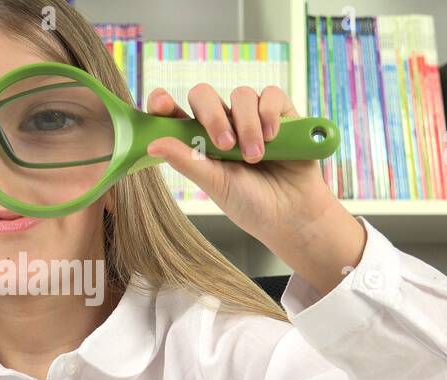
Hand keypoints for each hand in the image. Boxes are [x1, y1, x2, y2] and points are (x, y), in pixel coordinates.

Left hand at [145, 84, 337, 245]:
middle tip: (225, 145)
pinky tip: (273, 138)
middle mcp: (223, 125)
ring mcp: (251, 118)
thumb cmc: (251, 204)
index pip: (175, 114)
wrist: (294, 216)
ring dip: (247, 125)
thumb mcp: (215, 185)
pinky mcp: (281, 115)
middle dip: (212, 115)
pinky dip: (269, 114)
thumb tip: (152, 144)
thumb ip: (187, 161)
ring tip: (255, 157)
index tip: (161, 102)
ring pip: (241, 95)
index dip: (163, 103)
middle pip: (204, 96)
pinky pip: (270, 95)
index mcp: (199, 142)